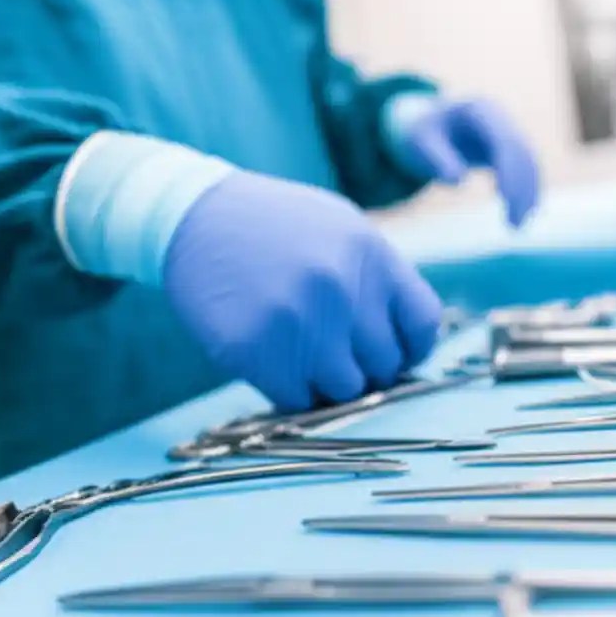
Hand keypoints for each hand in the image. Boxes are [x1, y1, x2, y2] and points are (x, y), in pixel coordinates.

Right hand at [162, 170, 442, 411]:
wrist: (192, 216)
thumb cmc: (273, 227)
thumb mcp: (341, 229)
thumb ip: (378, 280)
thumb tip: (411, 343)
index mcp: (372, 255)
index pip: (422, 325)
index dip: (409, 347)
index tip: (391, 352)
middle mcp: (343, 290)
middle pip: (384, 365)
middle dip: (365, 368)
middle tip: (336, 355)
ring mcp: (301, 323)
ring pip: (344, 390)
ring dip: (328, 383)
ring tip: (303, 357)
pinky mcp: (258, 351)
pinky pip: (296, 399)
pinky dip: (289, 389)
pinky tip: (274, 360)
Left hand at [399, 99, 540, 227]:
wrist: (426, 121)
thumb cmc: (421, 132)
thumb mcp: (419, 142)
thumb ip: (437, 158)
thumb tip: (458, 181)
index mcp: (480, 109)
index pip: (506, 141)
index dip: (511, 171)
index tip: (507, 200)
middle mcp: (500, 116)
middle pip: (522, 152)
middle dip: (522, 188)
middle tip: (514, 225)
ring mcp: (507, 129)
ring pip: (528, 163)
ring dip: (527, 194)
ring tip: (516, 226)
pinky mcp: (508, 146)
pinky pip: (524, 169)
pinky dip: (524, 191)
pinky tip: (520, 214)